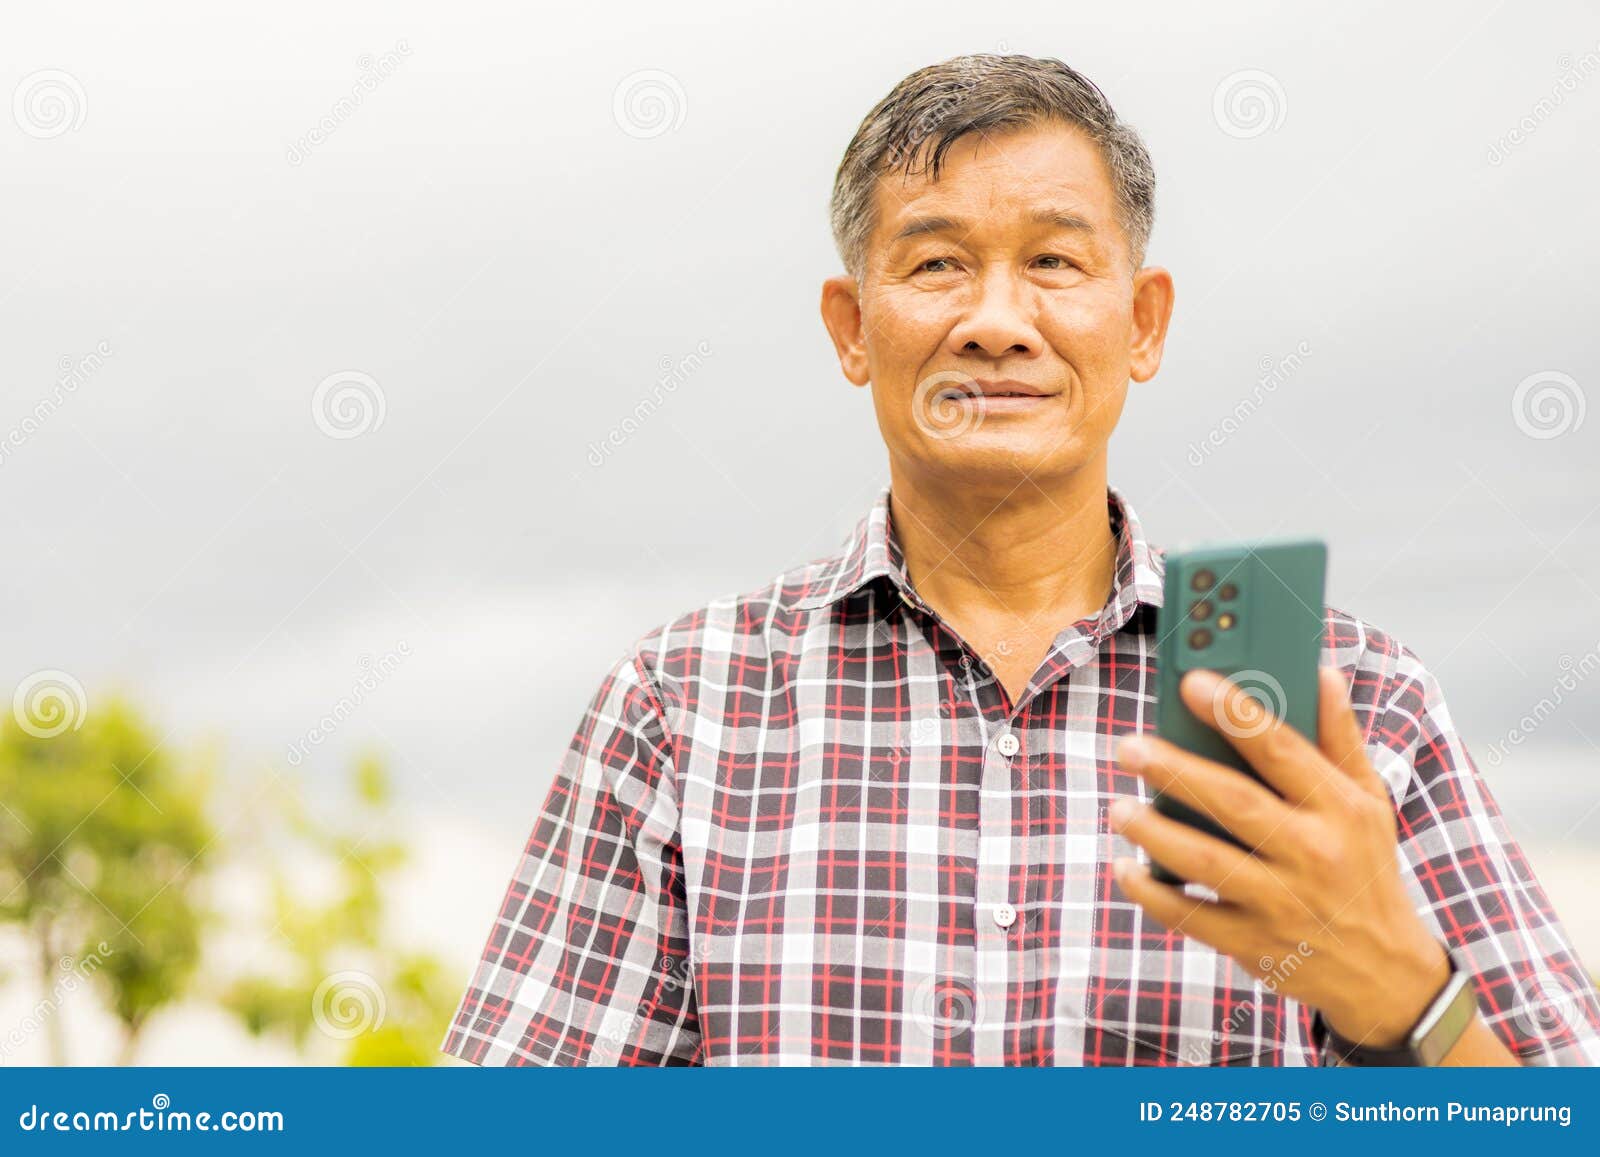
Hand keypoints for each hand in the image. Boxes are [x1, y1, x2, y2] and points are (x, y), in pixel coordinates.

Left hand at [1110, 666, 1451, 1047]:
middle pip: (1234, 804)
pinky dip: (1153, 894)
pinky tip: (1125, 868)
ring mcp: (1282, 903)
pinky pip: (1192, 917)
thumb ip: (1341, 739)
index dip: (1237, 714)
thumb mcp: (1369, 802)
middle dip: (1176, 771)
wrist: (1385, 972)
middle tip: (1129, 746)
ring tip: (1119, 807)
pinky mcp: (1253, 943)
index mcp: (1340, 810)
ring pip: (1207, 862)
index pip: (1284, 751)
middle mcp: (1312, 854)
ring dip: (1155, 833)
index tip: (1192, 683)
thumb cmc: (1365, 870)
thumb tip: (1322, 673)